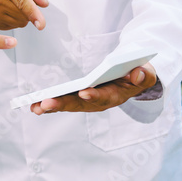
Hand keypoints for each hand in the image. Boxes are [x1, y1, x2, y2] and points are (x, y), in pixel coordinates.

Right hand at [0, 0, 47, 30]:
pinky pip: (11, 26)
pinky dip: (13, 19)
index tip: (41, 24)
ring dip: (22, 15)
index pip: (22, 1)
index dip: (33, 13)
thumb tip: (44, 3)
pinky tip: (5, 8)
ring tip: (11, 1)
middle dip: (30, 9)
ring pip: (19, 23)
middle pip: (24, 15)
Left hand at [30, 63, 158, 114]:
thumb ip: (144, 74)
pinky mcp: (80, 98)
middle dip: (63, 104)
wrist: (133, 77)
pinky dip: (50, 104)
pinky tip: (35, 106)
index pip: (105, 96)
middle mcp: (100, 102)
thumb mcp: (146, 73)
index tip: (84, 92)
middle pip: (81, 104)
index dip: (95, 95)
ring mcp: (89, 101)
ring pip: (69, 105)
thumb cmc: (138, 74)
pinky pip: (64, 102)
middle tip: (46, 104)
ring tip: (35, 107)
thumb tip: (138, 73)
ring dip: (52, 107)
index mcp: (117, 95)